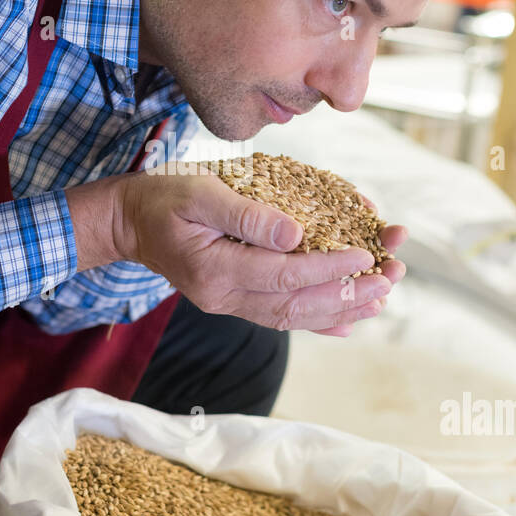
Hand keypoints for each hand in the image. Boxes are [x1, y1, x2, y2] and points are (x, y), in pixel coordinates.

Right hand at [114, 169, 394, 332]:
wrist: (127, 221)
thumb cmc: (163, 198)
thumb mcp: (200, 193)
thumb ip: (247, 215)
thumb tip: (296, 234)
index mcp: (216, 270)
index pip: (284, 274)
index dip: (329, 267)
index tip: (364, 255)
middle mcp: (224, 297)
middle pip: (295, 304)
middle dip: (346, 294)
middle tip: (388, 279)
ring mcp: (228, 304)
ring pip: (292, 316)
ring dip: (339, 310)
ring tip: (379, 299)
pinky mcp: (233, 300)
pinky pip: (279, 316)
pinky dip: (316, 321)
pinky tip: (346, 322)